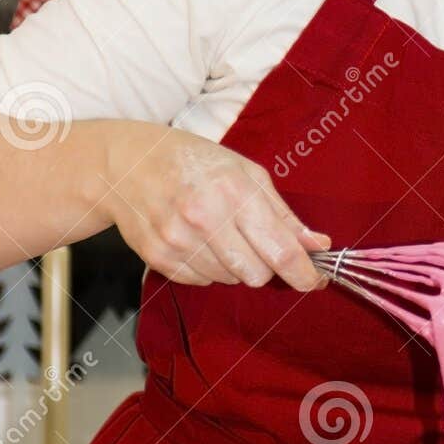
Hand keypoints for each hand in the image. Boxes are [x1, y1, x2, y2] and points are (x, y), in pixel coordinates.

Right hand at [99, 121, 329, 289]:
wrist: (126, 164)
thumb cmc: (193, 162)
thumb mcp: (245, 172)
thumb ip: (283, 214)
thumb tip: (318, 245)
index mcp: (234, 190)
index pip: (280, 250)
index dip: (304, 273)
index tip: (314, 281)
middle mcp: (205, 217)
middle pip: (257, 274)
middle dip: (264, 265)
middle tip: (254, 242)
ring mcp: (178, 240)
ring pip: (230, 280)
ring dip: (233, 265)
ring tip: (217, 233)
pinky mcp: (159, 258)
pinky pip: (202, 281)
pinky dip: (207, 267)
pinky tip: (196, 240)